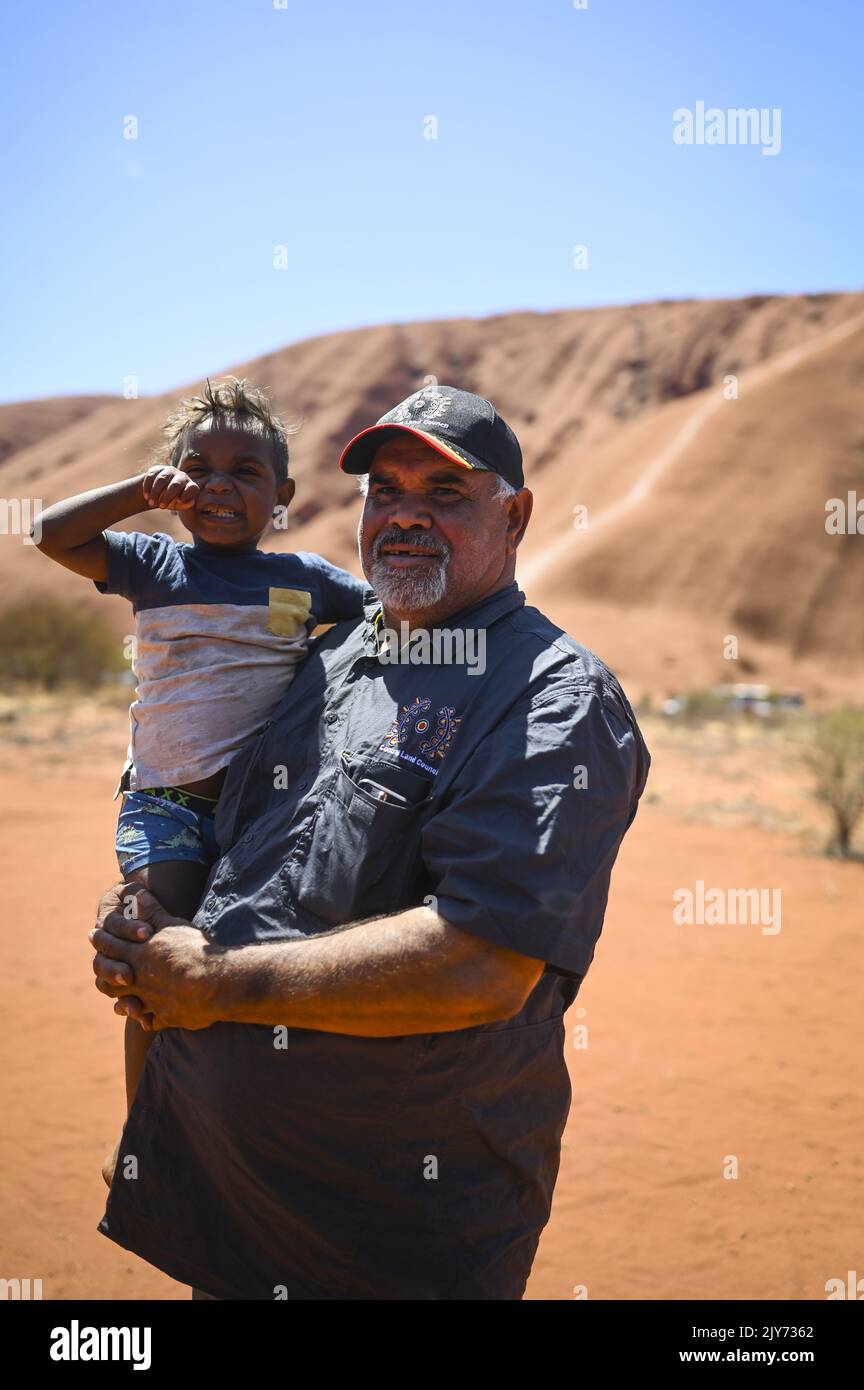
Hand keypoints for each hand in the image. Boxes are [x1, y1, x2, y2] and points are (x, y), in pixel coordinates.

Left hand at [89, 884, 222, 1031]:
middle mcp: (139, 979)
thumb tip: (137, 894)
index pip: (110, 946)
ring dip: (120, 1000)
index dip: (101, 939)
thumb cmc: (195, 950)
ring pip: (124, 1002)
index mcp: (139, 954)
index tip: (93, 934)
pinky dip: (144, 1018)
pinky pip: (148, 1020)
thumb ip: (153, 912)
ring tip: (118, 999)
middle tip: (98, 965)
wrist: (216, 982)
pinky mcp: (165, 1016)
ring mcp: (150, 1001)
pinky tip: (144, 1018)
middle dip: (103, 970)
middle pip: (109, 978)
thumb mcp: (173, 925)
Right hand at [142, 464, 199, 510]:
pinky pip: (151, 476)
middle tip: (161, 507)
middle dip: (167, 497)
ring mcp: (169, 470)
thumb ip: (186, 504)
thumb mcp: (179, 505)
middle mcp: (181, 476)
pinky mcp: (157, 469)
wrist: (158, 493)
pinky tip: (146, 496)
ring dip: (155, 493)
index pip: (192, 488)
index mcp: (190, 485)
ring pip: (162, 480)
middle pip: (175, 484)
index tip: (179, 501)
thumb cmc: (173, 501)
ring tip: (151, 503)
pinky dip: (148, 487)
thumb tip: (191, 502)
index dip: (186, 494)